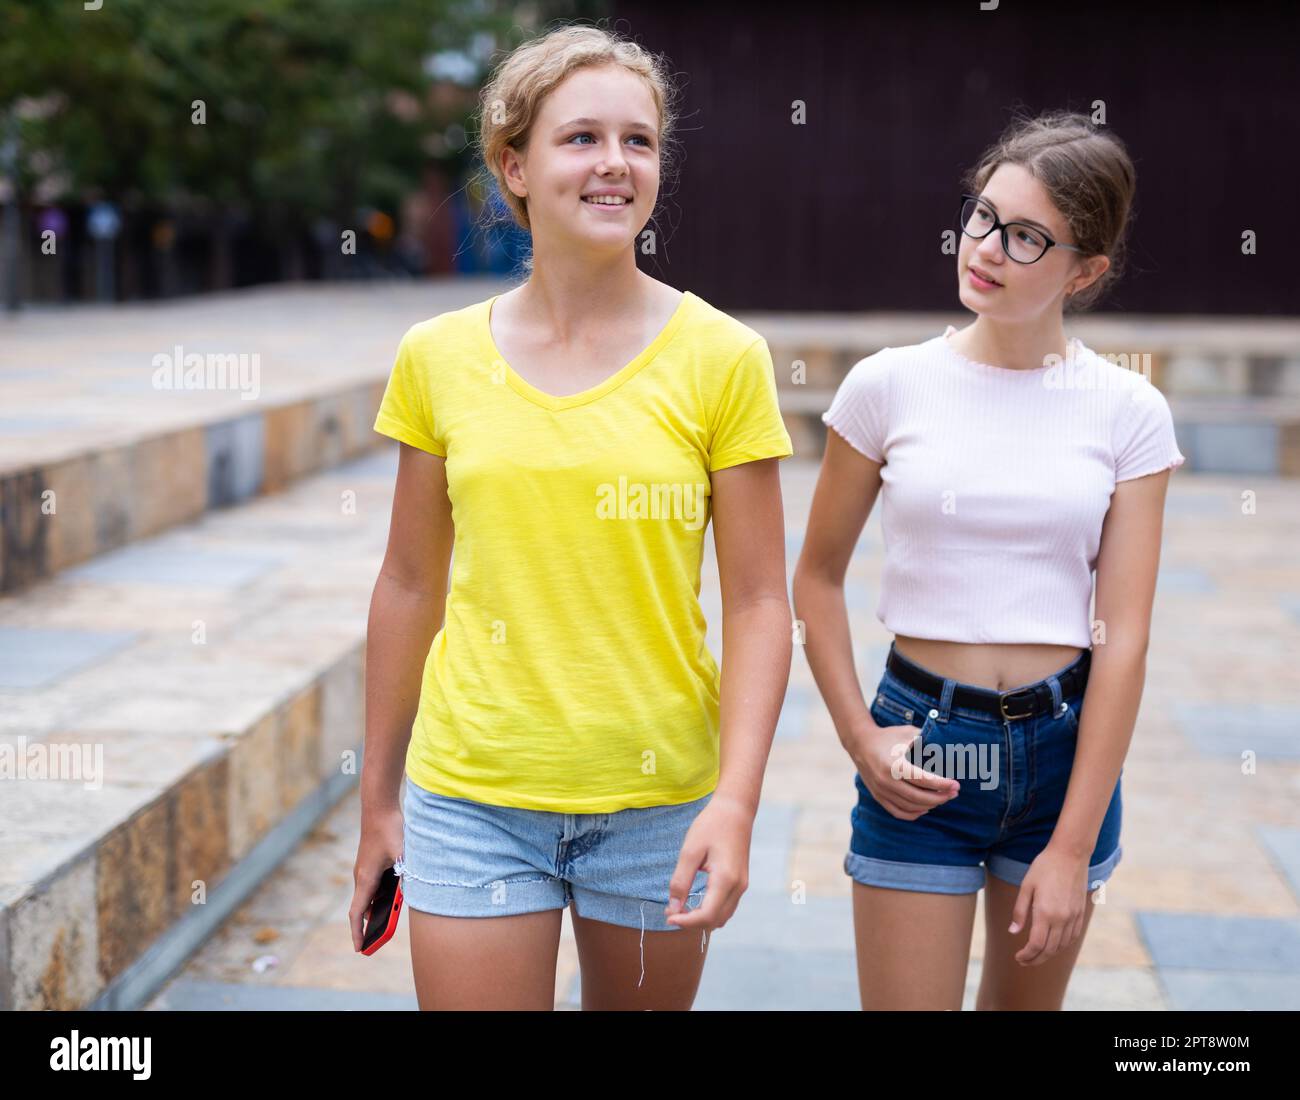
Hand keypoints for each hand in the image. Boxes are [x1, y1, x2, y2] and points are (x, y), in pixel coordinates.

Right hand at [349, 804, 404, 950]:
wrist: (379, 807)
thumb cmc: (389, 830)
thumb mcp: (402, 854)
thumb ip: (406, 873)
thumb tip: (412, 892)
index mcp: (366, 878)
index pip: (357, 913)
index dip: (357, 933)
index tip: (359, 949)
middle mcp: (361, 877)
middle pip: (361, 908)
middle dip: (367, 927)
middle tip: (375, 943)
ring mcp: (364, 870)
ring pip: (368, 897)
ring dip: (374, 912)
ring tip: (384, 927)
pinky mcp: (370, 864)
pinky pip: (373, 887)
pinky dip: (379, 898)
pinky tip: (393, 900)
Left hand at [664, 792, 752, 930]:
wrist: (735, 810)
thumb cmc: (711, 826)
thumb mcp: (690, 851)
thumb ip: (681, 881)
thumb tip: (673, 908)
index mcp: (726, 879)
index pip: (706, 916)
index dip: (686, 922)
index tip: (668, 916)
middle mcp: (738, 887)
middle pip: (715, 921)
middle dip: (692, 922)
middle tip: (671, 911)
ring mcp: (742, 885)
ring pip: (722, 917)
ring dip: (702, 919)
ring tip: (681, 908)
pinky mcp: (741, 882)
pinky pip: (726, 907)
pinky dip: (711, 911)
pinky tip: (695, 902)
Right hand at [843, 714, 958, 819]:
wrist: (860, 742)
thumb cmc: (887, 736)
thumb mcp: (907, 733)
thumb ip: (926, 739)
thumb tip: (949, 746)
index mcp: (893, 765)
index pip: (922, 780)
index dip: (942, 784)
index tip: (956, 784)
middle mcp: (886, 781)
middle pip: (918, 797)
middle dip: (940, 797)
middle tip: (955, 792)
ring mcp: (881, 791)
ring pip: (910, 807)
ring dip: (930, 805)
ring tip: (944, 798)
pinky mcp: (878, 796)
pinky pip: (898, 812)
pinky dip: (914, 813)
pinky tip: (926, 807)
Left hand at [1008, 845, 1090, 964]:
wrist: (1070, 855)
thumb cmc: (1044, 867)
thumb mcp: (1026, 886)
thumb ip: (1020, 911)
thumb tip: (1013, 932)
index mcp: (1045, 912)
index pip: (1037, 944)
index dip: (1027, 955)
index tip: (1018, 957)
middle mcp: (1062, 918)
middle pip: (1050, 950)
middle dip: (1036, 959)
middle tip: (1024, 961)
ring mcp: (1073, 917)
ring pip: (1062, 946)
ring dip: (1049, 955)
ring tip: (1036, 955)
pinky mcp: (1081, 913)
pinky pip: (1073, 937)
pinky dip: (1063, 946)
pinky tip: (1054, 945)